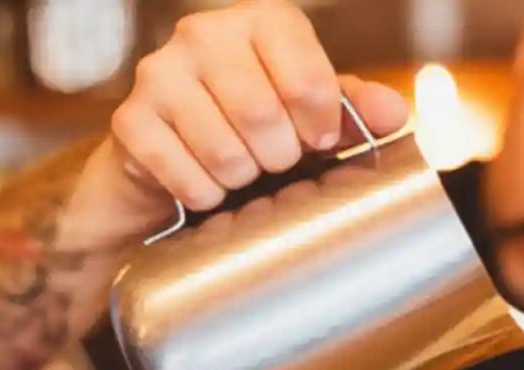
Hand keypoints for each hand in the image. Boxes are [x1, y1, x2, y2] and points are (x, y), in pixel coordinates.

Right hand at [97, 0, 408, 222]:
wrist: (173, 161)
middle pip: (264, 116)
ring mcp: (159, 73)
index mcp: (262, 22)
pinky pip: (184, 174)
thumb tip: (394, 113)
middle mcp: (204, 34)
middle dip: (280, 158)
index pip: (307, 78)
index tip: (319, 141)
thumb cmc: (254, 129)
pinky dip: (205, 194)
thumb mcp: (313, 114)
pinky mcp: (130, 120)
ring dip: (242, 179)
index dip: (322, 125)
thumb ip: (355, 108)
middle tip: (276, 162)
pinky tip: (206, 185)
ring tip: (241, 171)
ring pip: (225, 151)